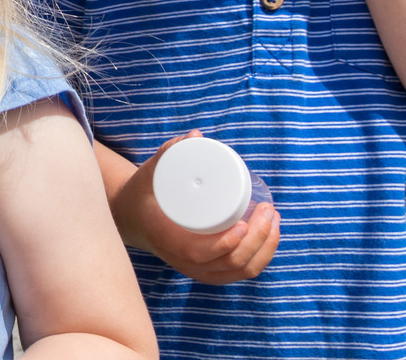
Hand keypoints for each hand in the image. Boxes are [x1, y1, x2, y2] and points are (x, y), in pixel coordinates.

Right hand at [111, 132, 279, 283]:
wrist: (132, 220)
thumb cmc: (141, 194)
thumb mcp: (148, 173)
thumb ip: (169, 153)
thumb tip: (196, 135)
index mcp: (167, 241)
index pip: (200, 253)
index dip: (226, 243)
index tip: (244, 223)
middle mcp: (185, 262)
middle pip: (231, 262)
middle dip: (259, 239)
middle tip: (267, 209)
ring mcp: (200, 271)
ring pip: (243, 270)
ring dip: (265, 247)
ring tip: (273, 218)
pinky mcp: (211, 271)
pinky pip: (243, 271)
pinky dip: (262, 256)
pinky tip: (271, 236)